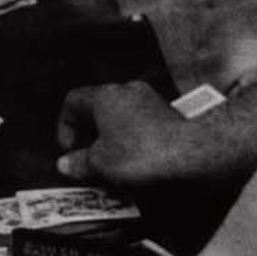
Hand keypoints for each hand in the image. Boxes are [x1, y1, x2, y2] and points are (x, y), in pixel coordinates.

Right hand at [55, 81, 196, 191]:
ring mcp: (151, 101)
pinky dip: (134, 141)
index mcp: (105, 96)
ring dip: (113, 138)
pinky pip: (142, 125)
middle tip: (88, 159)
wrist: (191, 154)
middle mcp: (127, 91)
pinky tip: (137, 163)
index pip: (73, 100)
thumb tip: (65, 164)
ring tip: (113, 165)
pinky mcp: (169, 115)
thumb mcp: (101, 164)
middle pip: (99, 109)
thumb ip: (79, 163)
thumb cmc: (141, 154)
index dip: (65, 126)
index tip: (69, 149)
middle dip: (90, 135)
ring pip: (122, 117)